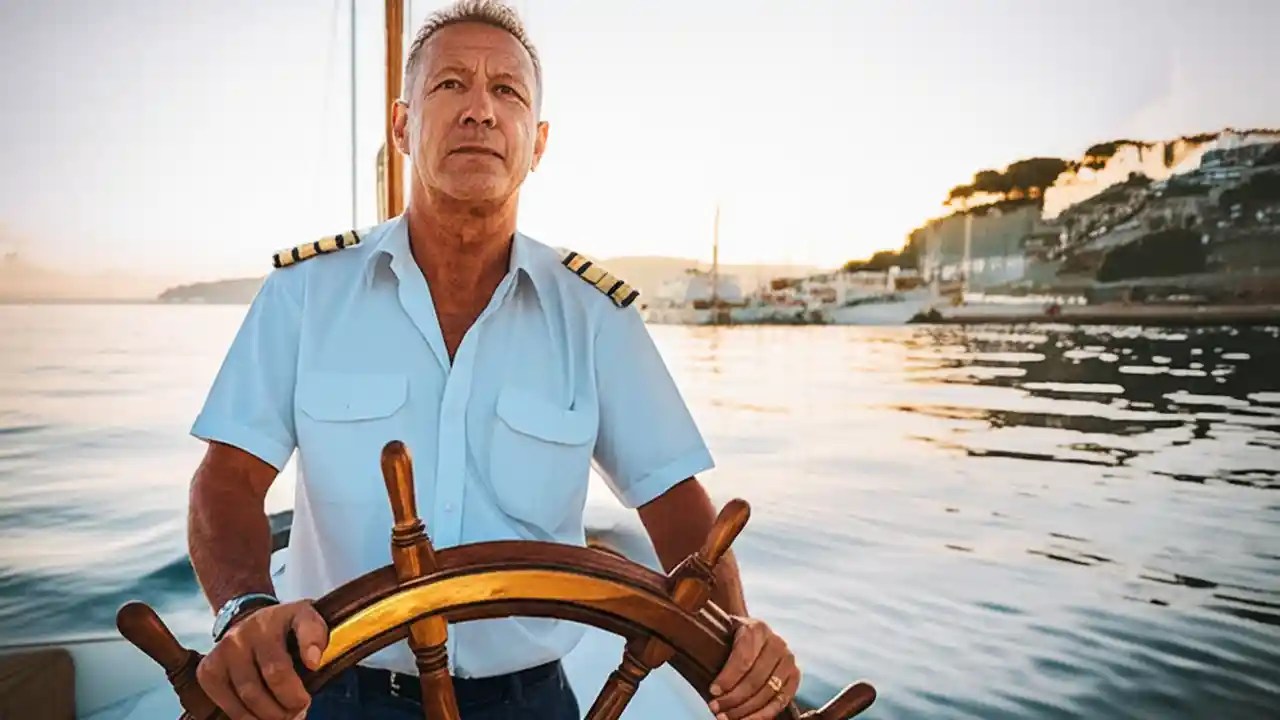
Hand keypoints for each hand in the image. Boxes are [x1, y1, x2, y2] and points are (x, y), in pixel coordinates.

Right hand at [196, 600, 327, 719]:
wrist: (246, 624)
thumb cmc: (282, 628)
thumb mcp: (306, 619)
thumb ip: (316, 634)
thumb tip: (313, 661)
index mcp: (279, 615)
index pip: (302, 629)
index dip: (310, 647)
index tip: (314, 666)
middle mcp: (248, 631)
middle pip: (275, 674)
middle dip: (292, 700)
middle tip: (301, 710)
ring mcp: (225, 650)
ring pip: (250, 695)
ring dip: (271, 714)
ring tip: (283, 717)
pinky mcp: (208, 670)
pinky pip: (228, 704)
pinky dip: (246, 718)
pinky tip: (259, 718)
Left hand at [707, 616, 799, 719]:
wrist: (754, 636)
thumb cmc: (732, 637)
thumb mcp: (722, 631)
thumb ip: (711, 639)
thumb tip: (689, 653)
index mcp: (757, 628)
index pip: (744, 658)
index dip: (728, 677)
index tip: (712, 691)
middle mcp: (777, 643)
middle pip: (755, 678)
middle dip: (733, 698)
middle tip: (715, 709)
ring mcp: (788, 660)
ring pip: (768, 692)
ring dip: (745, 710)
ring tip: (726, 717)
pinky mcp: (794, 677)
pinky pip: (780, 701)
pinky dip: (762, 715)